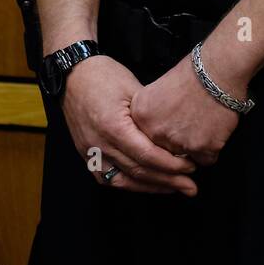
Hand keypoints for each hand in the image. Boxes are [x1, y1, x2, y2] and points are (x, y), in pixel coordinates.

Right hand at [61, 55, 198, 193]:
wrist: (72, 76)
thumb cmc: (104, 76)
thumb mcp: (133, 87)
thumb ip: (150, 114)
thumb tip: (174, 133)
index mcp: (113, 127)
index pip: (147, 156)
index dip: (171, 165)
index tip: (191, 167)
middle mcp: (100, 146)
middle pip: (138, 172)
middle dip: (167, 181)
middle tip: (191, 187)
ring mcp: (91, 153)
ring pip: (123, 181)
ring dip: (151, 187)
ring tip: (174, 189)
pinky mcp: (86, 155)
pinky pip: (108, 178)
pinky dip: (129, 184)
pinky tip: (147, 184)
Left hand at [129, 48, 240, 167]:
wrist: (219, 68)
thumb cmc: (193, 72)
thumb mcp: (157, 87)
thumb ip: (150, 113)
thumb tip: (154, 128)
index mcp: (141, 116)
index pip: (145, 140)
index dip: (159, 135)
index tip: (170, 127)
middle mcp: (155, 133)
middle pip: (163, 152)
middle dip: (176, 145)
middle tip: (189, 127)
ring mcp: (178, 143)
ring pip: (184, 159)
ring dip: (194, 147)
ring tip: (204, 125)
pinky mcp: (202, 148)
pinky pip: (206, 160)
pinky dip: (211, 149)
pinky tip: (214, 130)